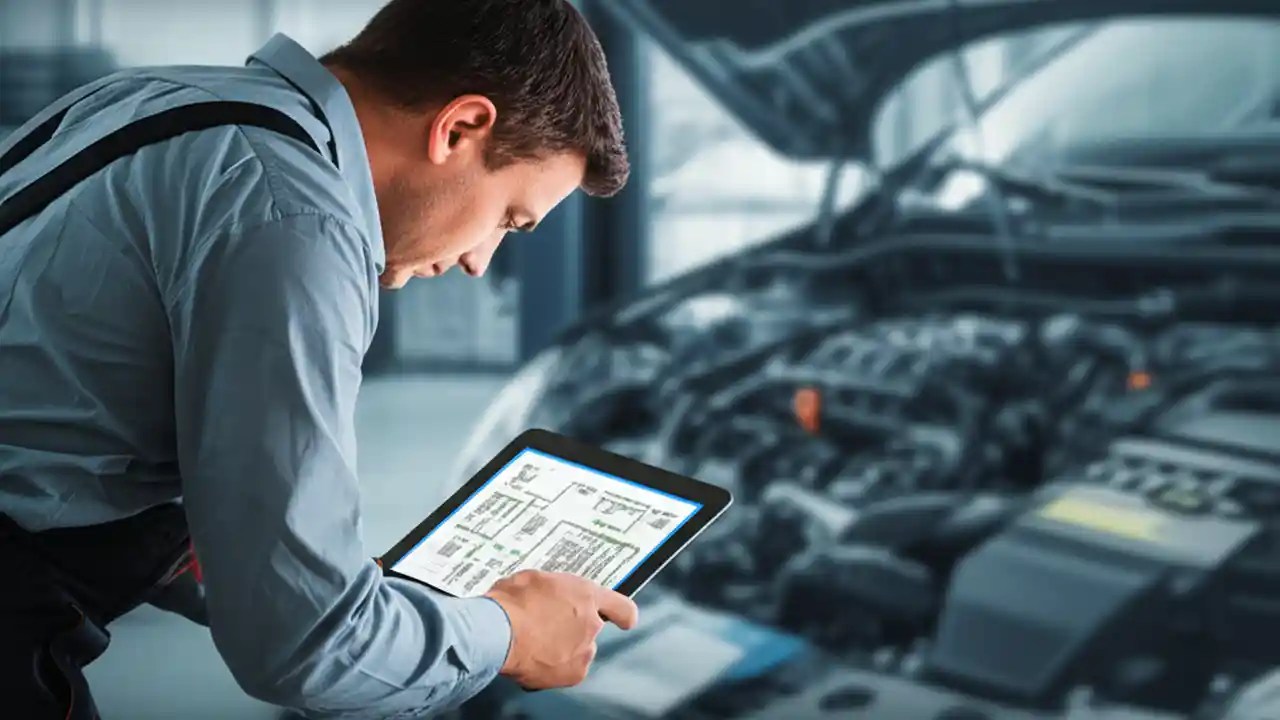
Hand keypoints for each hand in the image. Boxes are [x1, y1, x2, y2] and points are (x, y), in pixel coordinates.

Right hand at [484, 570, 638, 688]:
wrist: (498, 631)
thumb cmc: (511, 602)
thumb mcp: (534, 579)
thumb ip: (551, 589)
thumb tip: (545, 593)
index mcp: (586, 595)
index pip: (621, 606)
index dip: (622, 614)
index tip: (623, 620)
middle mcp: (591, 624)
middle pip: (591, 630)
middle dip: (572, 629)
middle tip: (545, 626)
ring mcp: (584, 651)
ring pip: (578, 651)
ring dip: (563, 649)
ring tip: (534, 642)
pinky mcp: (573, 673)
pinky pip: (566, 670)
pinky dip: (553, 667)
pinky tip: (534, 657)